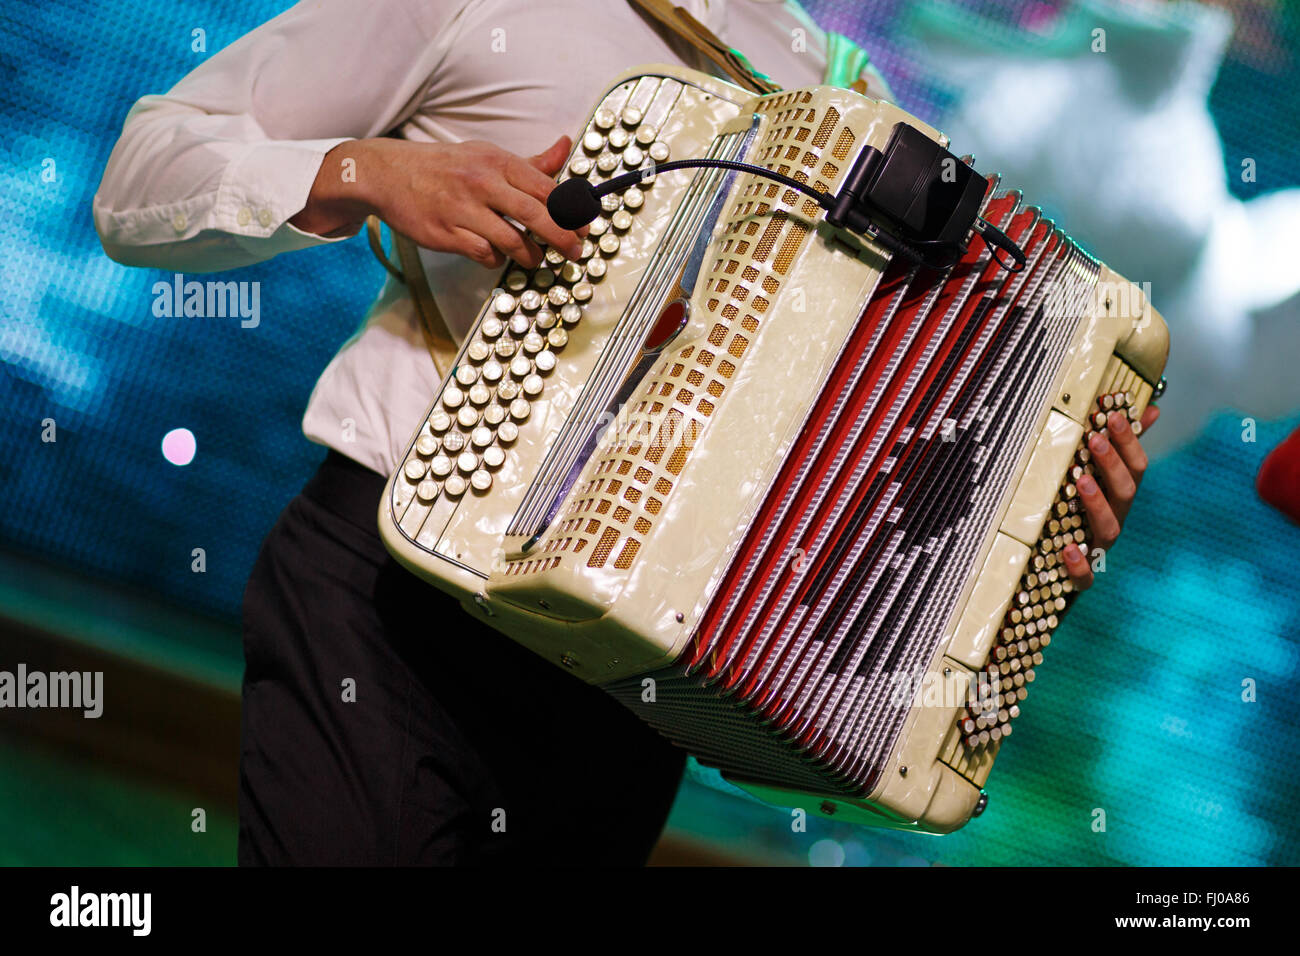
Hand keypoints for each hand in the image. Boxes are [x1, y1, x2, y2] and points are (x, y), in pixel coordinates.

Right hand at [291, 135, 584, 268]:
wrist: (387, 174)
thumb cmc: (444, 167)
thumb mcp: (486, 155)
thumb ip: (528, 163)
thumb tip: (564, 147)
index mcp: (497, 161)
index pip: (545, 187)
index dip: (570, 210)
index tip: (584, 225)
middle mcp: (482, 183)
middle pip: (536, 215)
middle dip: (563, 238)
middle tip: (575, 252)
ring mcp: (464, 209)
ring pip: (513, 240)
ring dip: (530, 254)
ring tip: (534, 257)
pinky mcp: (447, 233)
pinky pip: (485, 254)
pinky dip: (496, 258)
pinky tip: (496, 254)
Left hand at [1061, 403, 1159, 589]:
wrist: (1054, 571)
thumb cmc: (1079, 515)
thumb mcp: (1098, 477)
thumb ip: (1123, 445)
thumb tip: (1152, 409)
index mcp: (1119, 497)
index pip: (1136, 466)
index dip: (1128, 440)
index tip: (1111, 414)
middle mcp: (1114, 520)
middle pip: (1126, 492)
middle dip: (1112, 464)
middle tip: (1093, 439)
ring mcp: (1099, 548)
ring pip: (1109, 528)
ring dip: (1097, 503)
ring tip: (1081, 480)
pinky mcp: (1081, 576)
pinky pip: (1086, 576)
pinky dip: (1079, 565)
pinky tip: (1069, 550)